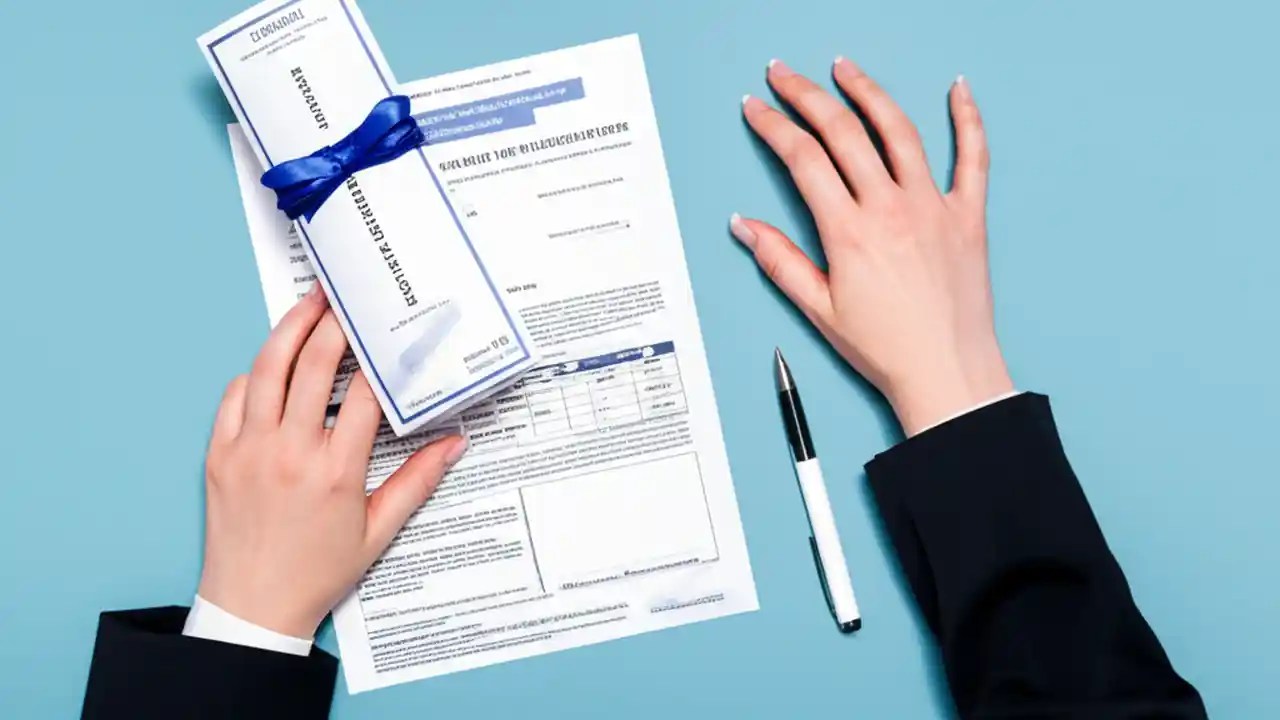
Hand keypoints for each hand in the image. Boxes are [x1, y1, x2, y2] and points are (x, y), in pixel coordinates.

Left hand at [198, 284, 467, 637]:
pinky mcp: (218, 455)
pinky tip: (273, 363)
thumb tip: (453, 444)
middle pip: (314, 366)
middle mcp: (290, 453)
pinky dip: (254, 373)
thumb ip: (417, 481)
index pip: (363, 394)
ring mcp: (249, 450)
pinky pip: (233, 397)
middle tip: (347, 299)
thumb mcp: (377, 531)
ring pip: (267, 369)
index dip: (382, 357)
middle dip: (334, 324)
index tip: (396, 334)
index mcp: (335, 472)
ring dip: (290, 329)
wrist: (252, 606)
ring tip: (308, 304)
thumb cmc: (316, 571)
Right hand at [733, 58, 1012, 434]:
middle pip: (842, 132)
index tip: (757, 108)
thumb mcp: (819, 309)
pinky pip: (973, 156)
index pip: (802, 159)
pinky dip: (968, 118)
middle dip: (806, 95)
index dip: (773, 126)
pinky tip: (957, 89)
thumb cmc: (885, 348)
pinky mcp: (968, 215)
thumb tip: (744, 225)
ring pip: (898, 130)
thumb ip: (780, 261)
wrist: (946, 372)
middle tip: (784, 75)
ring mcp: (933, 207)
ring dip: (868, 91)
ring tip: (844, 67)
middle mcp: (890, 209)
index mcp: (849, 232)